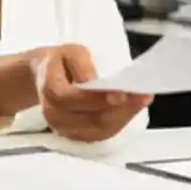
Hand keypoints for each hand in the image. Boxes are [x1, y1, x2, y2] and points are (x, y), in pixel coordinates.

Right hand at [33, 44, 151, 142]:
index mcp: (51, 91)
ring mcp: (67, 130)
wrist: (47, 77)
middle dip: (121, 109)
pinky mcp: (78, 136)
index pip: (74, 99)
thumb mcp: (71, 53)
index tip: (122, 93)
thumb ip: (82, 66)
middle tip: (143, 96)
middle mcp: (56, 116)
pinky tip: (133, 109)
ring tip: (142, 100)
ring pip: (101, 130)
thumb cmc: (62, 62)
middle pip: (93, 119)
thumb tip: (97, 82)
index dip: (98, 99)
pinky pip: (103, 134)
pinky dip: (120, 122)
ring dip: (125, 116)